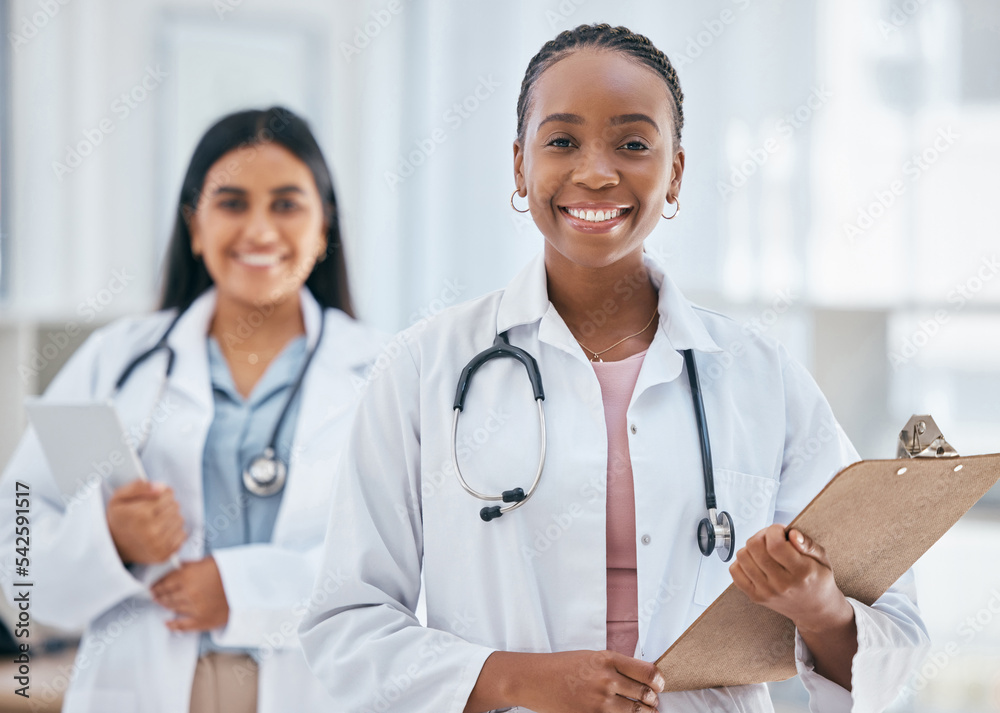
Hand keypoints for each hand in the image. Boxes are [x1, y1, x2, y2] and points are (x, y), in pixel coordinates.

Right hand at [106, 480, 185, 564]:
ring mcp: (158, 545)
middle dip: (167, 505)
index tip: (154, 498)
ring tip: (157, 520)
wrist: (113, 546)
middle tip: (155, 510)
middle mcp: (151, 531)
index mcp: (140, 515)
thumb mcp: (119, 497)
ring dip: (171, 518)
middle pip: (175, 507)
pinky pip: (182, 535)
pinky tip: (162, 531)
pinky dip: (175, 531)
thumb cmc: (119, 518)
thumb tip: (162, 487)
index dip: (163, 493)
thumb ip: (138, 486)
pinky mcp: (164, 555)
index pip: (168, 495)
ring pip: (180, 520)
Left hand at [151, 556, 229, 631]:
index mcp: (187, 576)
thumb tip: (176, 566)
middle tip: (155, 595)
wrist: (247, 585)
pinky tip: (168, 623)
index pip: (164, 583)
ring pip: (173, 608)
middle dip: (159, 595)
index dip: (156, 585)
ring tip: (162, 603)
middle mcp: (187, 593)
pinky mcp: (202, 620)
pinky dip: (173, 625)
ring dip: (165, 605)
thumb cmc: (229, 570)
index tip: (152, 587)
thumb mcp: (207, 561)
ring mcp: (194, 608)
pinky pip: (183, 625)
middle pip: (166, 596)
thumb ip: (189, 565)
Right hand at [465, 649, 664, 712]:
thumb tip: (640, 677)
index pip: (647, 671)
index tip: (659, 684)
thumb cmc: (561, 666)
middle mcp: (606, 679)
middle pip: (645, 694)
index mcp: (607, 659)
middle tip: (652, 701)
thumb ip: (615, 665)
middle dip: (652, 700)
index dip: (658, 680)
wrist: (534, 679)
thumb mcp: (590, 656)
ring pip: (635, 712)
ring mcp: (599, 701)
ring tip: (644, 711)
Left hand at [729, 524, 852, 633]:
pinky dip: (741, 562)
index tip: (780, 531)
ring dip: (751, 548)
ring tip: (764, 550)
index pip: (775, 544)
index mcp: (801, 572)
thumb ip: (808, 544)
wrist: (815, 610)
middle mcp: (782, 584)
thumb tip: (792, 534)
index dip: (774, 530)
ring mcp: (766, 592)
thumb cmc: (818, 580)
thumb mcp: (823, 559)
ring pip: (742, 556)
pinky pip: (735, 571)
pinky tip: (755, 562)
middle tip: (771, 538)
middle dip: (761, 535)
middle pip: (754, 547)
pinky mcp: (755, 597)